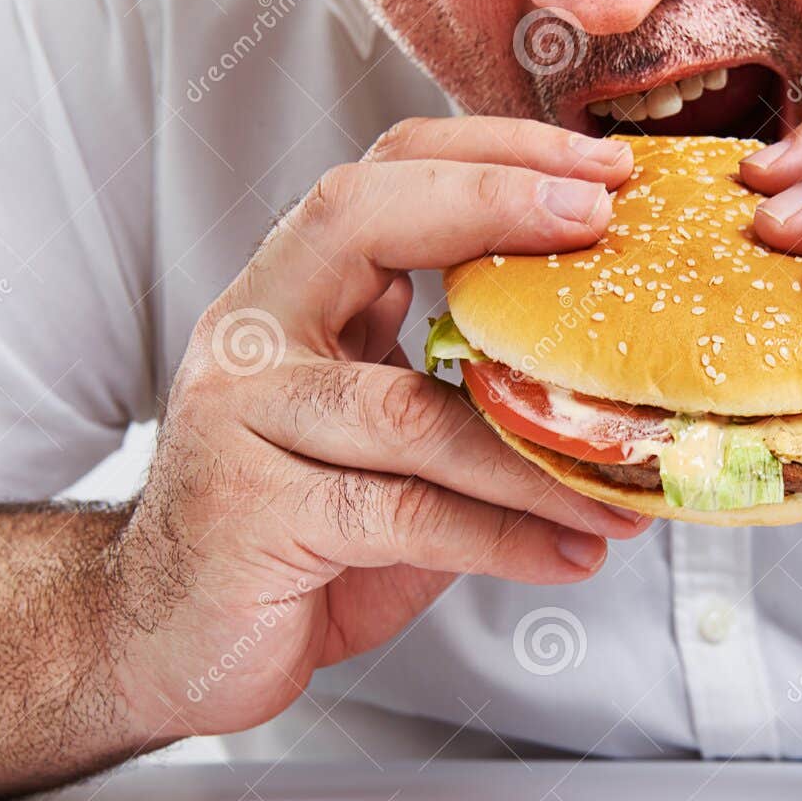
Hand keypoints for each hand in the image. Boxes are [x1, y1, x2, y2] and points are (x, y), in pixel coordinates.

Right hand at [111, 118, 645, 740]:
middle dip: (493, 206)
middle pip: (362, 220)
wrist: (171, 644)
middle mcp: (255, 336)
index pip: (381, 176)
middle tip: (602, 220)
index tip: (599, 170)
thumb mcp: (382, 443)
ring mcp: (242, 420)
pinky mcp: (253, 515)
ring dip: (539, 449)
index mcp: (291, 296)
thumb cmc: (294, 537)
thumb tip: (611, 383)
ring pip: (411, 408)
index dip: (489, 157)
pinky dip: (504, 539)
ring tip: (630, 478)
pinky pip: (404, 515)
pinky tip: (571, 554)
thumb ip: (462, 393)